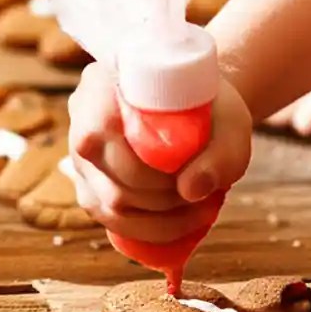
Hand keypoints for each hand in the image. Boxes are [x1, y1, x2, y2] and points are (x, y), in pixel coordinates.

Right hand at [67, 62, 251, 243]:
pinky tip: (181, 221)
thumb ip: (221, 154)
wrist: (197, 104)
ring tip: (201, 207)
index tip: (193, 171)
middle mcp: (80, 116)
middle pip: (112, 180)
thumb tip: (190, 190)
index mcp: (103, 82)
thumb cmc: (211, 108)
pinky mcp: (88, 183)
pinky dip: (150, 229)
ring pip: (109, 207)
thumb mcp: (231, 122)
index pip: (104, 133)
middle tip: (207, 196)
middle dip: (164, 199)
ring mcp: (80, 153)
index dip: (150, 167)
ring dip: (160, 219)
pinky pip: (110, 220)